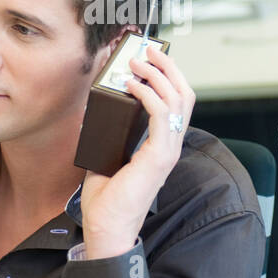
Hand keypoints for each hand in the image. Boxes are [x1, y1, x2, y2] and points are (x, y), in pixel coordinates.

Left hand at [79, 44, 195, 259]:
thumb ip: (108, 134)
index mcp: (163, 143)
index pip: (177, 101)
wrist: (107, 227)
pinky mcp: (159, 156)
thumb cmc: (108, 197)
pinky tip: (131, 85)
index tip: (149, 58)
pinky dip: (147, 94)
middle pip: (184, 94)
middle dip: (169, 67)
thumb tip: (93, 111)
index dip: (168, 75)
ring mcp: (168, 150)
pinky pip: (161, 115)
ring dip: (158, 74)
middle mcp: (171, 144)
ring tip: (137, 62)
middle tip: (148, 51)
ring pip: (177, 99)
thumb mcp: (108, 154)